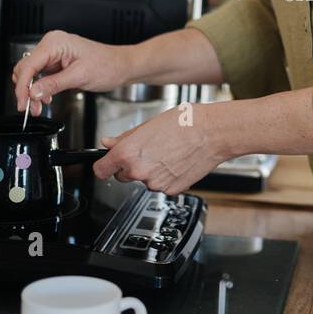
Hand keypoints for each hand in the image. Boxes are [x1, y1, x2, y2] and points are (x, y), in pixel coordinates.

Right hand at [11, 30, 131, 115]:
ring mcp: (53, 54)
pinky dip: (39, 89)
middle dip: (26, 91)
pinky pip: (40, 76)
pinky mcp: (55, 63)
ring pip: (30, 74)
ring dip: (32, 92)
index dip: (22, 86)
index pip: (28, 65)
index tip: (23, 103)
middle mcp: (51, 45)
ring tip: (38, 107)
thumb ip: (54, 84)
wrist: (121, 66)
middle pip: (25, 69)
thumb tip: (33, 92)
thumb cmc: (107, 65)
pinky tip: (45, 99)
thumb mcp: (80, 76)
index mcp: (55, 43)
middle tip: (31, 109)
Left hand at [93, 102, 225, 193]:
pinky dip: (166, 177)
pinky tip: (176, 162)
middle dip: (130, 166)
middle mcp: (139, 171)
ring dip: (150, 171)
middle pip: (122, 176)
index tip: (106, 164)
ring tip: (167, 153)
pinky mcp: (171, 190)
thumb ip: (125, 138)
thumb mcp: (148, 125)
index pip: (101, 170)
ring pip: (144, 181)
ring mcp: (155, 183)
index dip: (104, 166)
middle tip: (148, 151)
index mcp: (128, 153)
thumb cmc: (184, 123)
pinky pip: (162, 185)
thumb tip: (109, 143)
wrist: (212, 133)